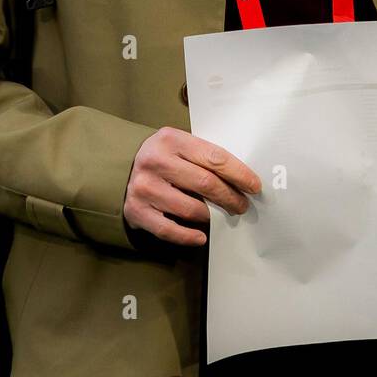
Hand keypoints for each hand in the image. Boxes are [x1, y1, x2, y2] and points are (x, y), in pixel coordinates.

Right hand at [123, 127, 261, 245]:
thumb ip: (204, 157)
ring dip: (212, 216)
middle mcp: (155, 161)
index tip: (254, 186)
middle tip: (242, 205)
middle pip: (205, 183)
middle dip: (230, 197)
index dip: (239, 174)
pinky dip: (188, 236)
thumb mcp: (180, 146)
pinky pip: (169, 230)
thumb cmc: (164, 158)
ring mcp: (144, 187)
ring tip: (222, 215)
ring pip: (190, 209)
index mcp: (170, 139)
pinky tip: (201, 237)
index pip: (214, 158)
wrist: (122, 168)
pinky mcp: (136, 211)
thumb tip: (243, 179)